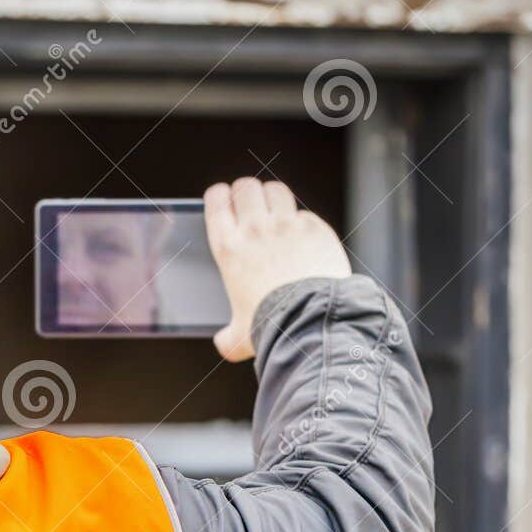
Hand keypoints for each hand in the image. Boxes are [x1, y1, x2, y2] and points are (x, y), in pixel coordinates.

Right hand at [204, 177, 351, 361]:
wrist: (309, 320)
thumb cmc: (270, 327)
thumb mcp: (238, 336)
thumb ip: (227, 337)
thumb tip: (223, 344)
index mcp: (228, 248)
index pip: (217, 200)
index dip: (219, 195)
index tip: (224, 199)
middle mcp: (254, 229)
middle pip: (246, 187)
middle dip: (247, 192)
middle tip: (252, 206)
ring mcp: (286, 225)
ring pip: (276, 189)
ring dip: (274, 198)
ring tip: (278, 213)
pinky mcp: (315, 228)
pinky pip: (305, 214)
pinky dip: (303, 224)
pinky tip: (304, 240)